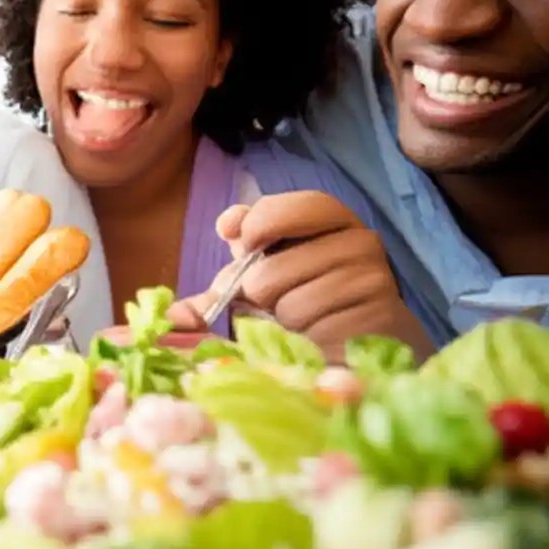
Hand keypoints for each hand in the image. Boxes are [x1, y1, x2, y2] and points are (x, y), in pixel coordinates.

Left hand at [172, 192, 433, 361]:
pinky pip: (313, 325)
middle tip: (270, 302)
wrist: (360, 344)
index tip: (235, 237)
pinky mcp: (378, 313)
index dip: (261, 220)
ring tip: (298, 321)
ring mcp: (372, 276)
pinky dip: (304, 337)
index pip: (298, 205)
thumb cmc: (305, 305)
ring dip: (280, 319)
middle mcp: (360, 240)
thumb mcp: (260, 286)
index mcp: (332, 219)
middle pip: (273, 267)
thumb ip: (222, 287)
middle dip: (258, 292)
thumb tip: (170, 316)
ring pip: (288, 301)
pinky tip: (316, 336)